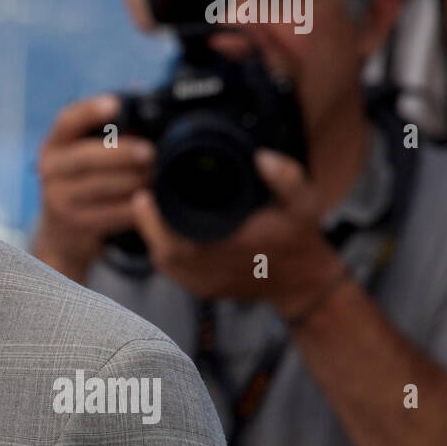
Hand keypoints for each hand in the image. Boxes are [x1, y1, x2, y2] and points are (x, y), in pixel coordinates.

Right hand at [31, 94, 153, 281]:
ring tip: (156, 175)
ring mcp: (58, 198)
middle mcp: (49, 169)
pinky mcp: (74, 224)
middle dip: (121, 153)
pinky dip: (133, 206)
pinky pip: (109, 213)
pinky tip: (149, 201)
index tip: (115, 104)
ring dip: (133, 180)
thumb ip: (108, 129)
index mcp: (54, 145)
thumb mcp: (85, 153)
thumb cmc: (83, 181)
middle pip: (86, 157)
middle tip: (150, 152)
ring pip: (101, 186)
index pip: (66, 121)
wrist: (63, 232)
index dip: (89, 111)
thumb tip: (139, 93)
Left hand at [131, 146, 343, 315]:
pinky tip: (163, 231)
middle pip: (163, 252)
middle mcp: (214, 270)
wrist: (304, 281)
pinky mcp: (204, 288)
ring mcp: (207, 283)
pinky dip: (164, 250)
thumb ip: (286, 178)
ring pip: (165, 263)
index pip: (177, 243)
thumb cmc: (300, 239)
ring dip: (154, 236)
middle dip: (148, 224)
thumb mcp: (304, 203)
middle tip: (143, 198)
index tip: (145, 194)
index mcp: (231, 249)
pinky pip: (173, 271)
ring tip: (151, 209)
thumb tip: (261, 157)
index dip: (153, 220)